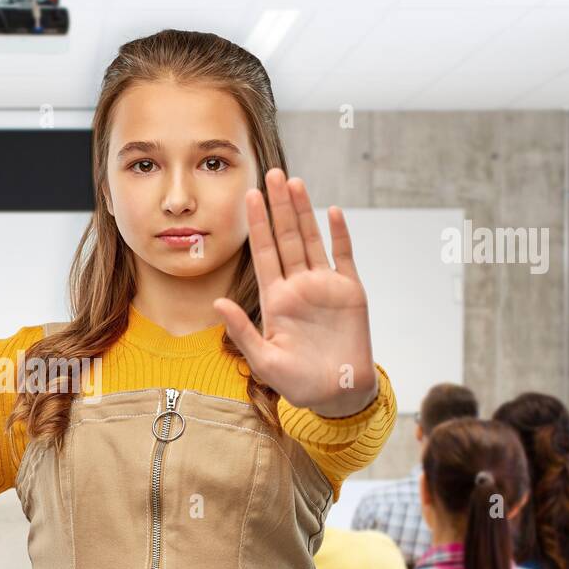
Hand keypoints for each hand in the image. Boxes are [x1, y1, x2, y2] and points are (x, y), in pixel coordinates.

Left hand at [213, 168, 377, 418]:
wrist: (336, 394)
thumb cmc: (298, 383)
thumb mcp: (264, 360)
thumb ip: (242, 331)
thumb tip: (218, 302)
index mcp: (276, 299)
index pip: (264, 253)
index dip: (257, 224)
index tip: (249, 196)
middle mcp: (298, 286)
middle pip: (287, 237)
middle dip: (280, 206)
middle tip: (273, 173)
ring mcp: (324, 286)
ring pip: (312, 240)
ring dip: (304, 211)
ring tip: (295, 182)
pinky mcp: (350, 292)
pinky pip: (343, 257)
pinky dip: (339, 234)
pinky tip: (332, 211)